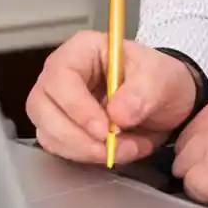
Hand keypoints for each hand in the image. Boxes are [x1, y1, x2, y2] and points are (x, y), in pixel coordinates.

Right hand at [26, 31, 196, 163]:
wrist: (165, 100)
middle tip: (112, 147)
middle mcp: (61, 74)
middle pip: (42, 107)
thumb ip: (142, 92)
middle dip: (77, 136)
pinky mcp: (61, 127)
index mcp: (82, 50)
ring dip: (85, 150)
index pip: (60, 77)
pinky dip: (87, 157)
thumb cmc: (158, 79)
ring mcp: (57, 102)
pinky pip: (60, 148)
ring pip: (48, 132)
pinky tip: (115, 151)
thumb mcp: (161, 78)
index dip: (77, 107)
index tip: (105, 130)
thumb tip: (118, 115)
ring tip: (125, 148)